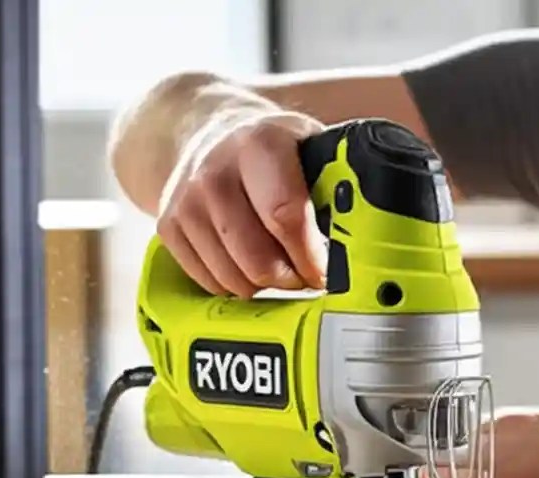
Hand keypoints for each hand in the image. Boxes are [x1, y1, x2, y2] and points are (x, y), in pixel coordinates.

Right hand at [157, 111, 329, 296]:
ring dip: (264, 285)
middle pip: (258, 259)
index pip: (285, 215)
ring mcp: (187, 201)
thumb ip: (337, 181)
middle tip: (307, 273)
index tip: (326, 270)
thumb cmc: (269, 148)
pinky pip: (210, 281)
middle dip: (291, 278)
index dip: (310, 255)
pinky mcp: (168, 226)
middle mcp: (216, 171)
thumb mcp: (309, 145)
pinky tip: (248, 262)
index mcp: (260, 145)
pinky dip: (235, 283)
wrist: (206, 131)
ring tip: (280, 266)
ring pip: (234, 278)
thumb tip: (370, 228)